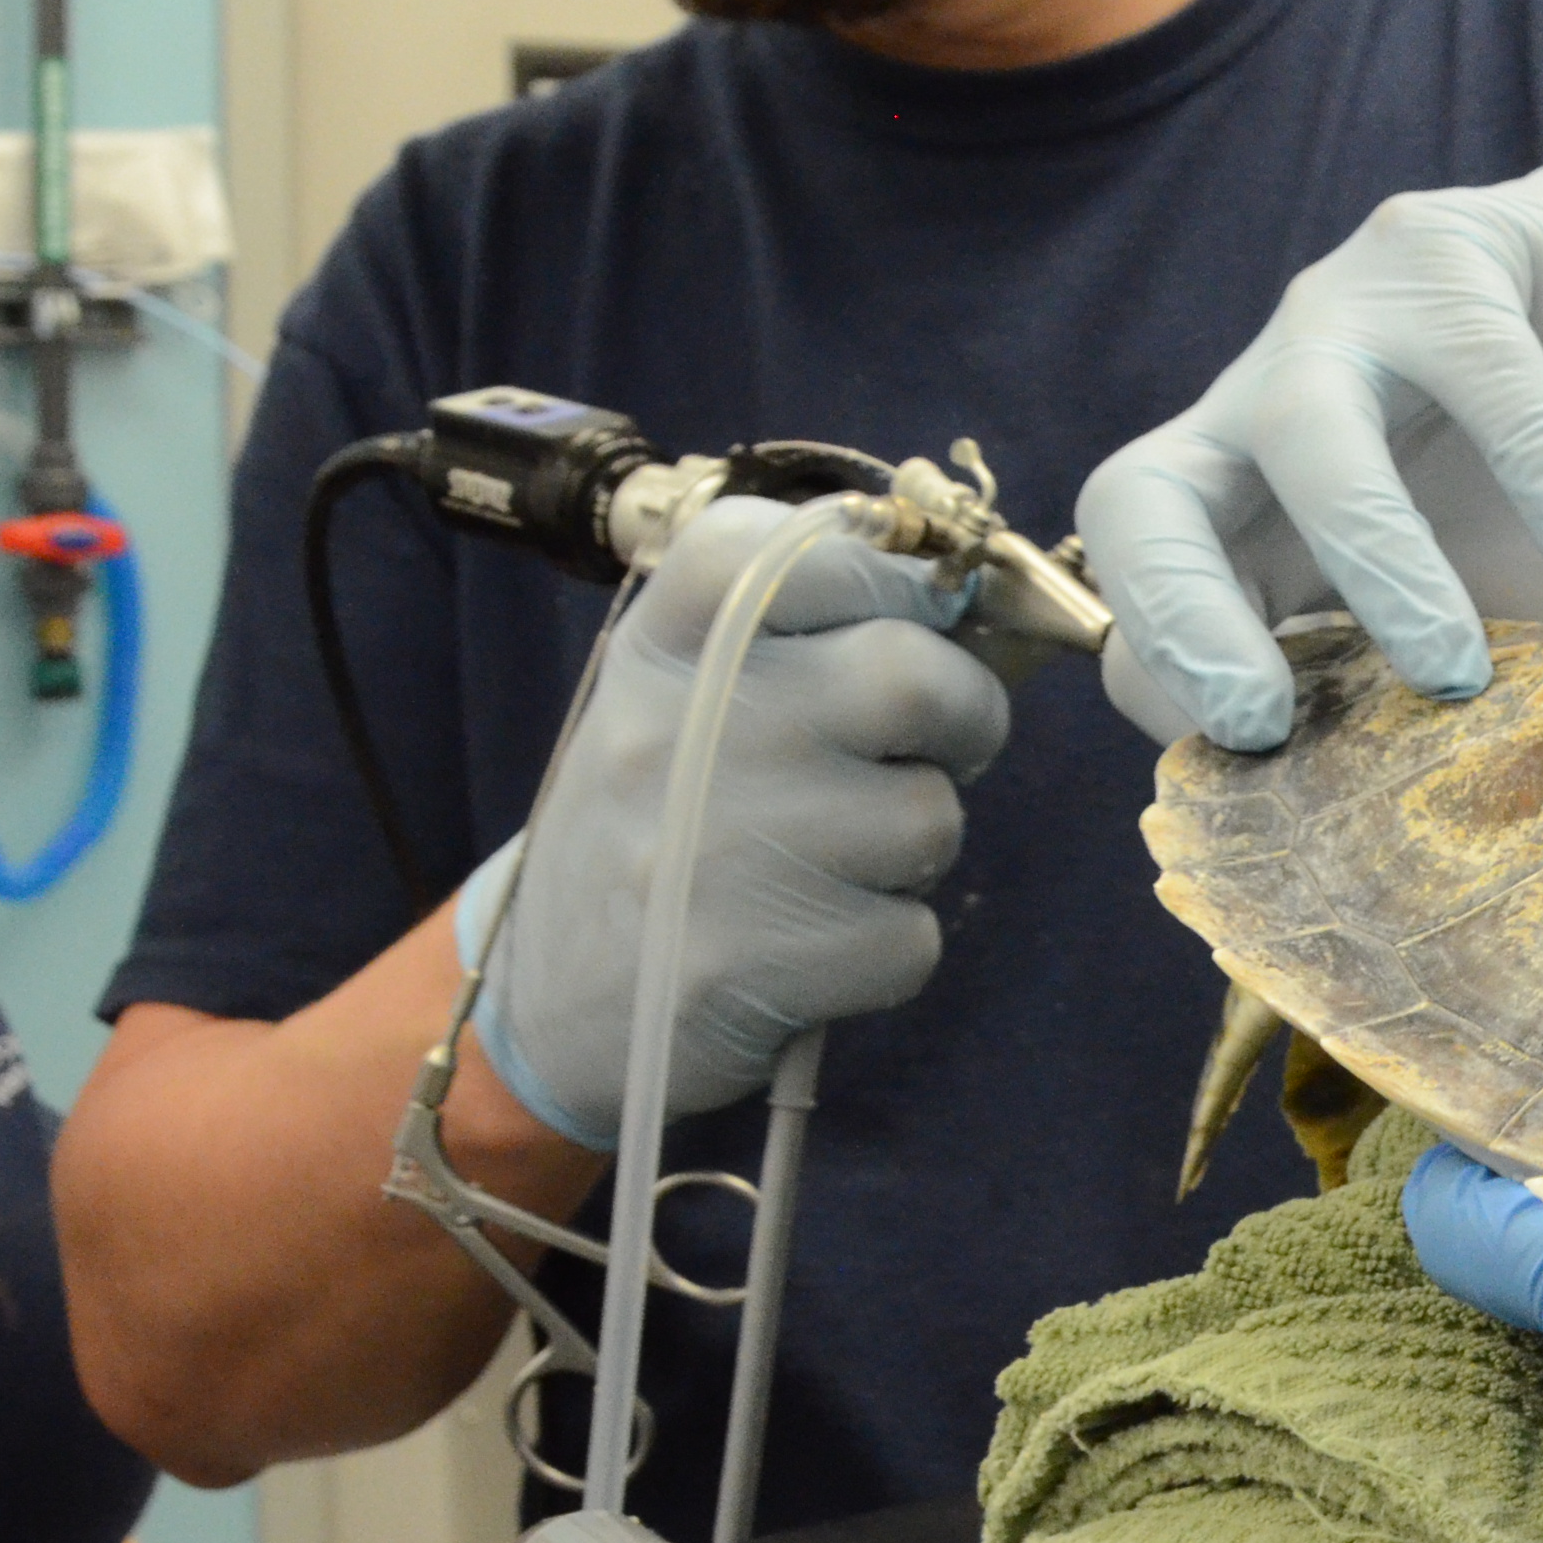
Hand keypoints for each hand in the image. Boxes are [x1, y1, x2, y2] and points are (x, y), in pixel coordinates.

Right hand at [455, 498, 1011, 1149]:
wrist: (558, 997)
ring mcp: (706, 846)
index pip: (807, 545)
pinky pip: (910, 938)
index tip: (906, 623)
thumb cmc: (673, 822)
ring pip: (927, 817)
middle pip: (911, 675)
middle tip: (938, 745)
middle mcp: (674, 725)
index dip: (896, 582)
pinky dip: (889, 948)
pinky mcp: (739, 964)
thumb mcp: (696, 695)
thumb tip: (983, 604)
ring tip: (840, 858)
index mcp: (664, 640)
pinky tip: (815, 942)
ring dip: (916, 848)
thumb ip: (817, 631)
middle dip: (965, 716)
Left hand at [1079, 127, 1542, 735]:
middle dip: (1180, 617)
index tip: (1262, 764)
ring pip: (1305, 430)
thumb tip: (1400, 812)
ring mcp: (1337, 317)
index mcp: (1237, 504)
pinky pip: (1482, 370)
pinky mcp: (1441, 251)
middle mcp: (1252, 406)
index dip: (1170, 683)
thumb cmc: (1526, 479)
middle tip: (1261, 725)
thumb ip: (1419, 684)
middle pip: (1137, 499)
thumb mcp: (1471, 600)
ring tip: (1457, 667)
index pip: (1135, 599)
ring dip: (1374, 564)